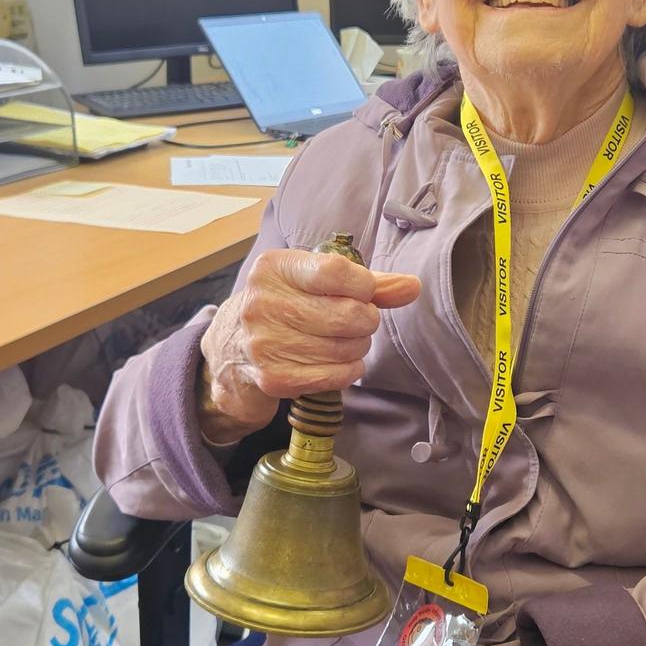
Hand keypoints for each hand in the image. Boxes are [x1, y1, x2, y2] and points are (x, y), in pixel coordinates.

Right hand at [200, 247, 420, 434]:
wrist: (232, 351)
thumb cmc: (285, 307)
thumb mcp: (315, 283)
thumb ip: (366, 282)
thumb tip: (412, 286)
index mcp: (273, 268)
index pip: (337, 271)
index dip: (365, 286)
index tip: (365, 294)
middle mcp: (262, 302)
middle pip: (347, 314)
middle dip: (366, 321)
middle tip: (360, 323)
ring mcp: (263, 343)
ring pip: (344, 347)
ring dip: (359, 347)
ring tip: (348, 342)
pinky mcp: (272, 378)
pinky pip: (334, 376)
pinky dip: (348, 371)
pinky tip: (342, 363)